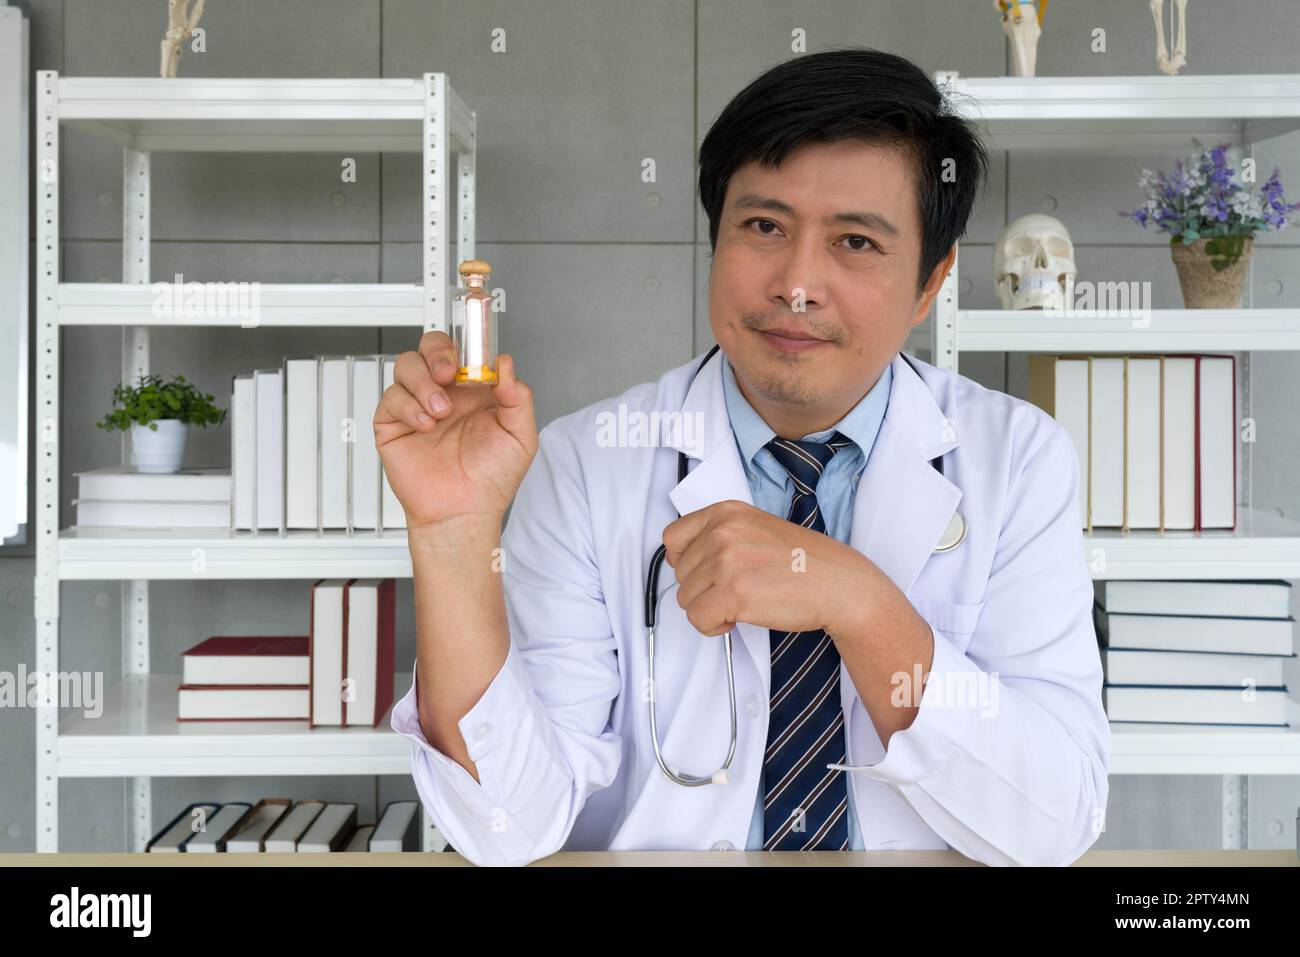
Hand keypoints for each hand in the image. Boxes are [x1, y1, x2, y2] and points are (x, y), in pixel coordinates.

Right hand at [374, 331, 537, 530]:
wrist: (463, 511)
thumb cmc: (491, 479)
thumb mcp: (520, 436)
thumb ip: (518, 397)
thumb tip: (505, 363)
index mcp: (475, 391)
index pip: (464, 350)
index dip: (466, 344)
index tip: (472, 354)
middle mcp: (445, 393)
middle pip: (429, 347)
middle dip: (437, 352)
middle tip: (449, 373)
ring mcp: (417, 405)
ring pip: (407, 365)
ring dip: (424, 382)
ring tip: (441, 410)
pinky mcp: (394, 423)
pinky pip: (391, 397)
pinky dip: (408, 406)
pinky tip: (426, 425)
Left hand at [662, 499, 876, 637]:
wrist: (838, 584)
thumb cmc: (804, 562)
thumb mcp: (757, 528)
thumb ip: (721, 536)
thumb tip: (685, 560)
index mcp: (726, 513)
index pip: (672, 538)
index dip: (683, 562)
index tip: (700, 573)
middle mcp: (722, 532)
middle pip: (679, 573)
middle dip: (702, 589)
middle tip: (733, 591)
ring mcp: (727, 561)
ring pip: (686, 599)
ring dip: (708, 609)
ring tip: (739, 603)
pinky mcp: (734, 593)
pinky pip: (698, 619)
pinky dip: (713, 626)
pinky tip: (735, 619)